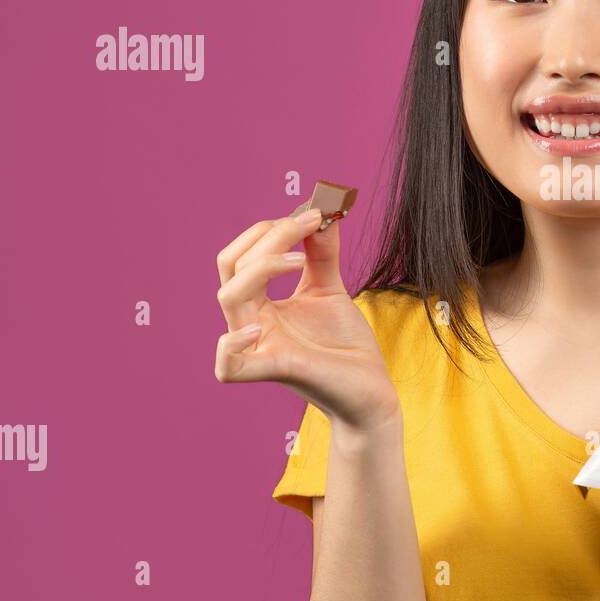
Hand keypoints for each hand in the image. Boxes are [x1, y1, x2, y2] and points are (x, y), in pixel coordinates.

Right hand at [213, 207, 400, 433]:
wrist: (370, 388)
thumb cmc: (344, 344)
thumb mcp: (330, 289)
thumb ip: (320, 253)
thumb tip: (320, 213)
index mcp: (259, 303)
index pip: (241, 256)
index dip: (270, 230)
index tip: (313, 214)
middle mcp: (251, 322)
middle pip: (232, 268)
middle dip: (267, 238)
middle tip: (308, 224)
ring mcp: (258, 347)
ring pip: (229, 298)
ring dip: (262, 266)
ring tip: (299, 260)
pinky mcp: (274, 371)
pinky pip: (228, 365)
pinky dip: (232, 345)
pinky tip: (257, 328)